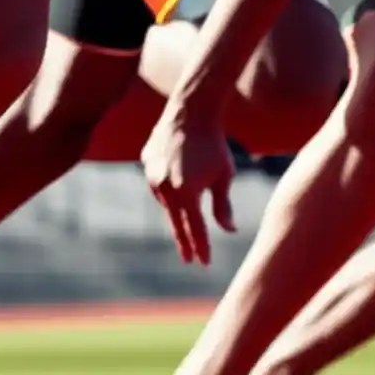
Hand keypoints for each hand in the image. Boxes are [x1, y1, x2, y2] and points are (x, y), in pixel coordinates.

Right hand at [141, 110, 236, 264]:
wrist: (192, 110)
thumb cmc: (214, 144)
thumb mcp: (223, 176)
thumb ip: (223, 206)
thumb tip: (228, 230)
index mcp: (186, 193)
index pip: (194, 228)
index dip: (200, 247)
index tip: (204, 263)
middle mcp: (164, 188)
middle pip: (176, 222)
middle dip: (184, 241)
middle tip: (189, 259)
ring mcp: (151, 175)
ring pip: (165, 201)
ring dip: (178, 208)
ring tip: (189, 207)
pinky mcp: (145, 163)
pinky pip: (157, 183)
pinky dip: (167, 187)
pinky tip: (177, 182)